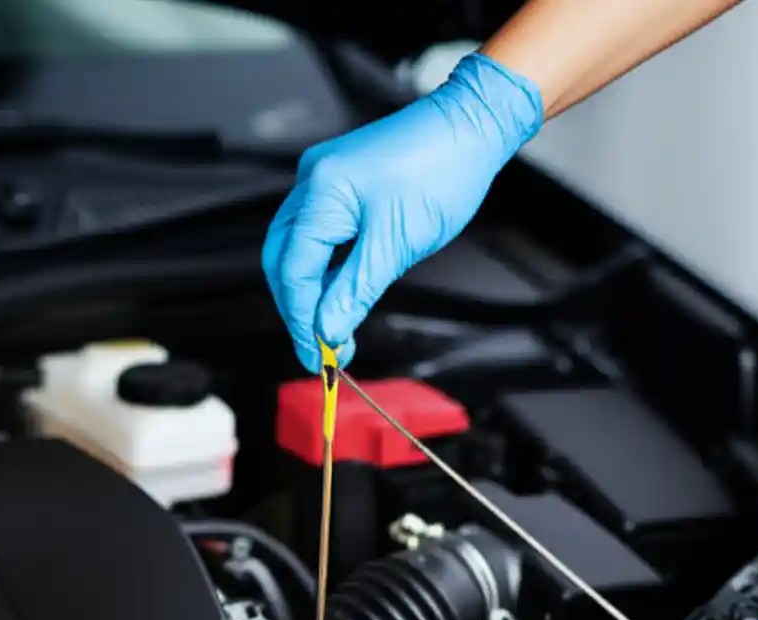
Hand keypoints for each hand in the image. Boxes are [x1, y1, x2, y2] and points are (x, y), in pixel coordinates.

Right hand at [261, 53, 543, 371]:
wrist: (473, 124)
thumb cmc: (444, 168)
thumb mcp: (398, 242)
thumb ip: (355, 290)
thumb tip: (329, 329)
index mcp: (320, 192)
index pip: (293, 270)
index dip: (303, 319)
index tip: (322, 357)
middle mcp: (312, 181)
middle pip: (283, 259)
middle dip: (298, 308)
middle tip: (322, 350)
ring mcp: (323, 178)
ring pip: (297, 247)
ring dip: (310, 290)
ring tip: (331, 327)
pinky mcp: (340, 181)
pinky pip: (317, 231)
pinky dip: (323, 266)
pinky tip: (338, 289)